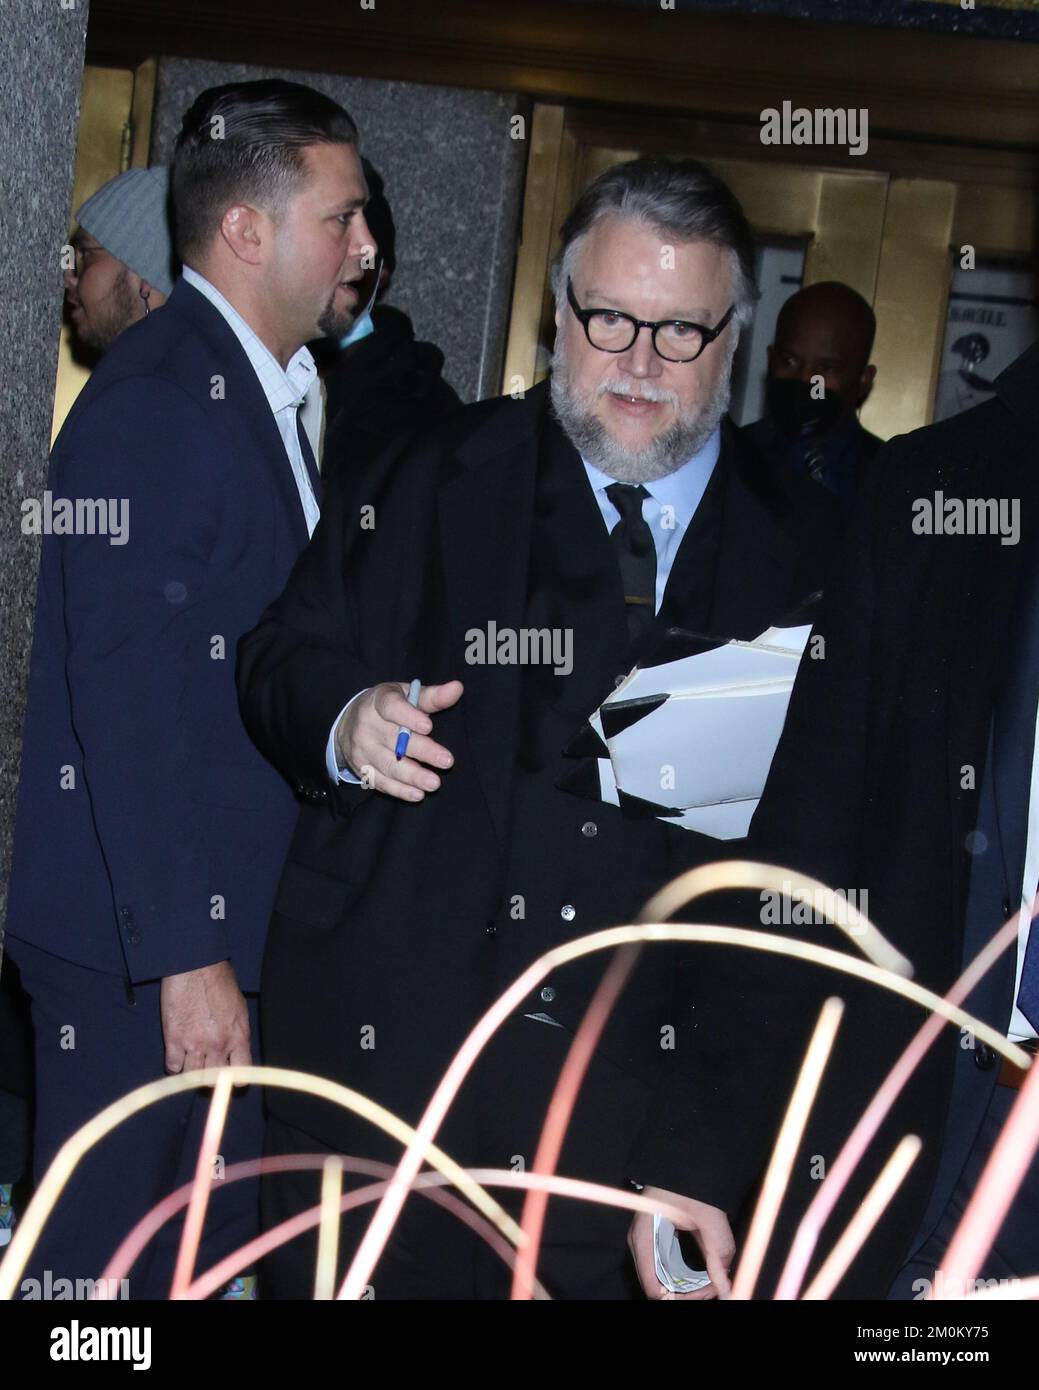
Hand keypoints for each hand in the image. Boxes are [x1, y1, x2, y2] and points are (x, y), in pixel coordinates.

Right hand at [160, 960, 251, 1082]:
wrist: (195, 966)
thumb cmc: (219, 980)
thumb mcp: (238, 1007)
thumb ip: (236, 1031)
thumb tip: (233, 1047)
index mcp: (239, 1036)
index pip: (242, 1074)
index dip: (235, 1078)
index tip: (228, 1075)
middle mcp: (219, 1045)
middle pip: (214, 1080)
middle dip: (210, 1077)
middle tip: (205, 1068)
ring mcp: (195, 1044)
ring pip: (192, 1077)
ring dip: (191, 1071)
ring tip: (190, 1060)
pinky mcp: (174, 1040)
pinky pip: (173, 1067)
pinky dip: (174, 1065)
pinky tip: (177, 1056)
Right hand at [336, 679, 462, 800]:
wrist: (349, 725)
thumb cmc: (387, 708)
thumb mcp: (405, 695)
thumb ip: (432, 696)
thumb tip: (458, 688)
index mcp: (378, 702)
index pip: (391, 707)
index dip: (409, 717)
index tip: (428, 726)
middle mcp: (367, 725)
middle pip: (395, 740)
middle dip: (423, 751)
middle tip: (447, 761)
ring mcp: (363, 749)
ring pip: (389, 765)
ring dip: (413, 776)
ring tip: (434, 783)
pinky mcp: (362, 769)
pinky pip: (381, 782)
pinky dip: (400, 790)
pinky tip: (417, 794)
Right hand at [628, 1187, 734, 1300]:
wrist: (685, 1163)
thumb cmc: (691, 1185)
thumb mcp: (709, 1218)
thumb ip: (718, 1253)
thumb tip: (726, 1287)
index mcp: (644, 1238)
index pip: (654, 1288)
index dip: (681, 1298)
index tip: (706, 1291)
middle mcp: (640, 1245)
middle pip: (657, 1287)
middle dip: (687, 1294)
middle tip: (713, 1288)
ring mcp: (646, 1243)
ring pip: (662, 1280)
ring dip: (687, 1288)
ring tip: (711, 1282)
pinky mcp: (655, 1242)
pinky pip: (666, 1270)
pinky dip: (684, 1276)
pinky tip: (703, 1275)